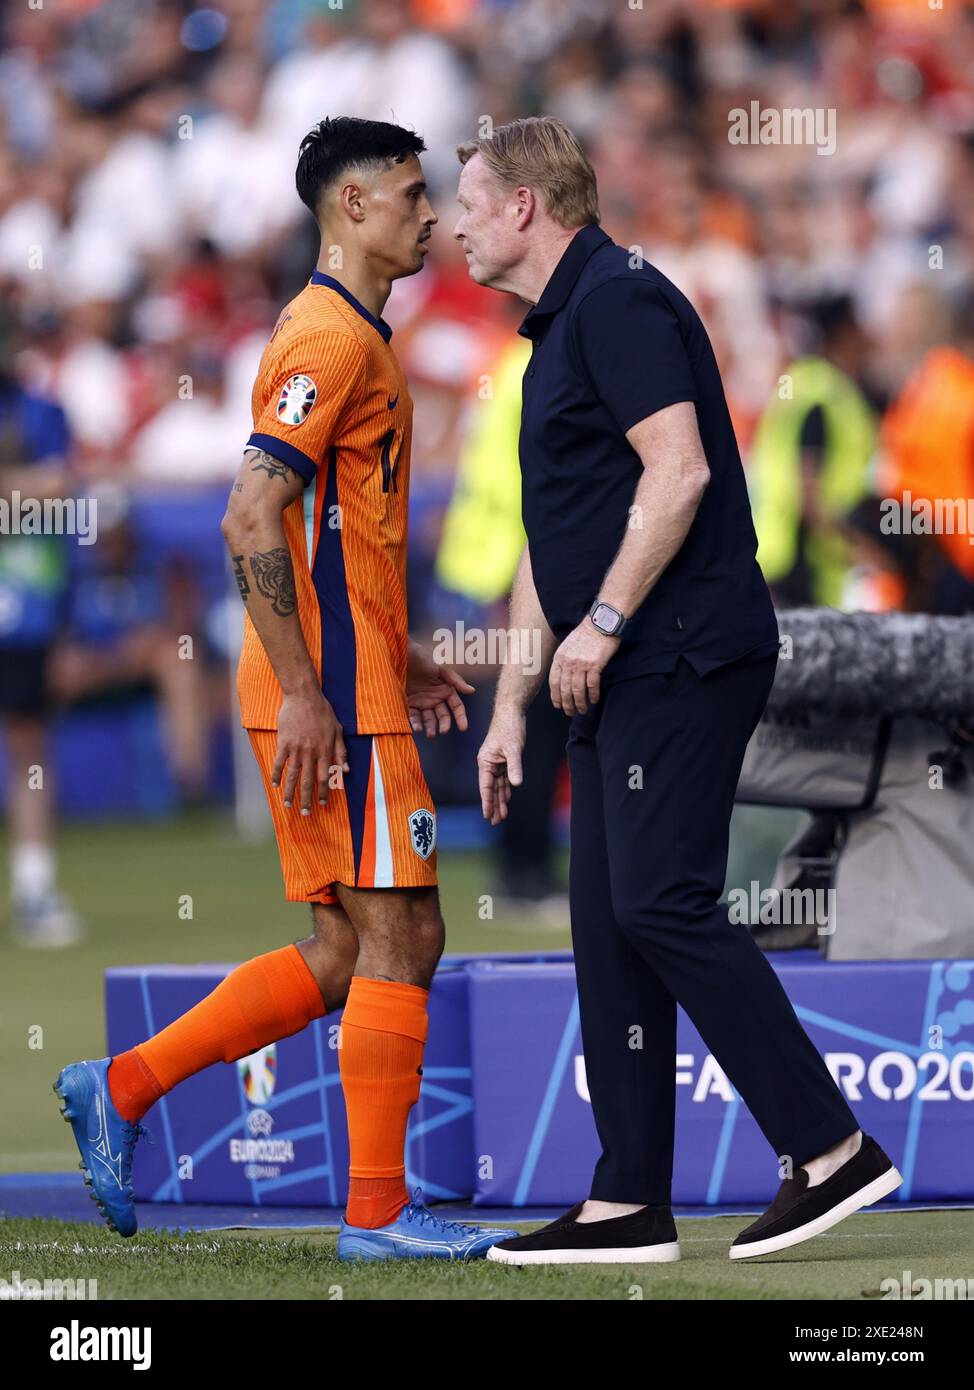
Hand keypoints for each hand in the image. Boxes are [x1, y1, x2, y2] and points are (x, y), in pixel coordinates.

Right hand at [273, 690, 348, 814]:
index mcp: (326, 750)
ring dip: (290, 792)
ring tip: (288, 805)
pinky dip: (276, 775)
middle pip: (308, 781)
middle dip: (307, 800)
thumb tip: (346, 770)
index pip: (325, 777)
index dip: (324, 793)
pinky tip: (275, 785)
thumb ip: (341, 751)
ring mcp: (296, 748)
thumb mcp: (338, 730)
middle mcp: (311, 752)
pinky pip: (278, 762)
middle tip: (305, 813)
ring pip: (292, 776)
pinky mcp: (283, 742)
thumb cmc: (323, 712)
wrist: (304, 696)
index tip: (323, 805)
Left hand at [406, 641, 474, 736]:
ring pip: (429, 719)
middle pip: (443, 716)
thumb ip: (456, 681)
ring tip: (430, 734)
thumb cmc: (423, 658)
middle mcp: (435, 698)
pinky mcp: (409, 703)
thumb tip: (472, 691)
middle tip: (443, 731)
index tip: (463, 728)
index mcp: (446, 690)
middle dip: (444, 724)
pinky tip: (417, 728)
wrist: (402, 655)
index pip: (456, 707)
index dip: (461, 717)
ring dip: (430, 727)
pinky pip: (413, 716)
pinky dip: (415, 723)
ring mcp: (422, 702)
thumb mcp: (442, 668)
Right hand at [477, 707, 525, 825]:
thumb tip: (515, 784)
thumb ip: (514, 767)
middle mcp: (488, 764)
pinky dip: (505, 788)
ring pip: (497, 785)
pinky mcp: (504, 760)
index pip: (485, 786)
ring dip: (499, 799)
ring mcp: (496, 762)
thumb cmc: (509, 728)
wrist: (511, 712)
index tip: (487, 815)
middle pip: (490, 789)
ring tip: (501, 816)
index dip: (487, 802)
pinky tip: (507, 798)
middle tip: (495, 822)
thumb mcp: (514, 748)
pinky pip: (503, 778)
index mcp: (485, 762)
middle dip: (493, 805)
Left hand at [549, 621, 618, 714]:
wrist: (602, 623)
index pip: (554, 682)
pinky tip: (594, 700)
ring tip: (582, 710)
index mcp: (559, 657)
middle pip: (565, 689)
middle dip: (567, 704)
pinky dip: (592, 695)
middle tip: (570, 712)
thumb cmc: (586, 634)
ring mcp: (581, 663)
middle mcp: (568, 661)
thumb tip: (563, 678)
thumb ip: (564, 660)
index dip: (555, 696)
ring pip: (577, 690)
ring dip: (580, 703)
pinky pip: (592, 685)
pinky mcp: (595, 664)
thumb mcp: (568, 645)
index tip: (558, 705)